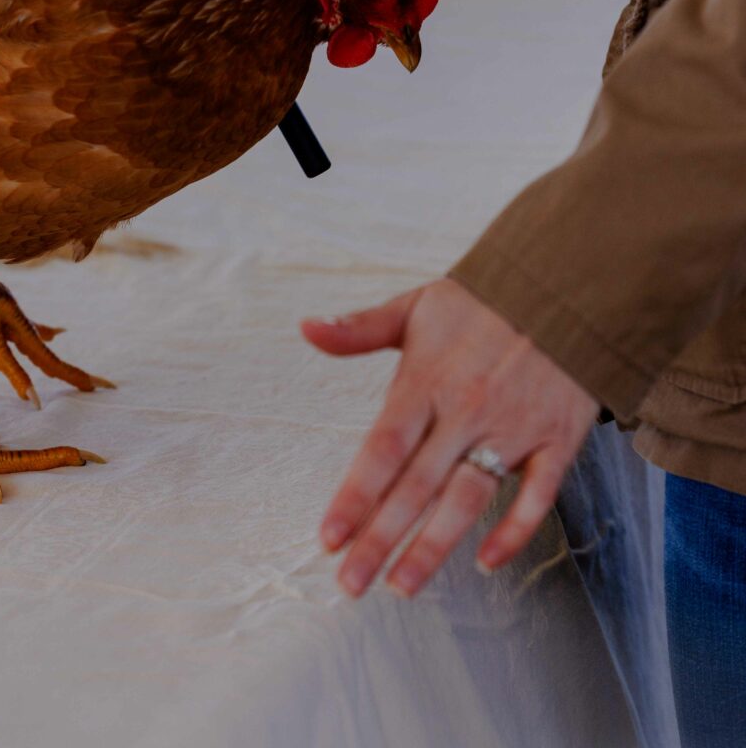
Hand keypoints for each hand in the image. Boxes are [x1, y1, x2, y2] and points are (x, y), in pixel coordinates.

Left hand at [301, 279, 597, 597]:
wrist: (567, 289)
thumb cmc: (482, 302)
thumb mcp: (416, 306)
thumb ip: (360, 328)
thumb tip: (307, 328)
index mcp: (426, 381)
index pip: (382, 449)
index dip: (354, 496)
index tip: (329, 538)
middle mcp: (466, 410)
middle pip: (416, 486)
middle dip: (381, 540)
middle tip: (352, 585)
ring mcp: (513, 428)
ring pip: (468, 499)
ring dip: (435, 547)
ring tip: (402, 586)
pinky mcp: (556, 439)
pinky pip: (537, 494)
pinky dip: (514, 530)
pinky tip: (486, 562)